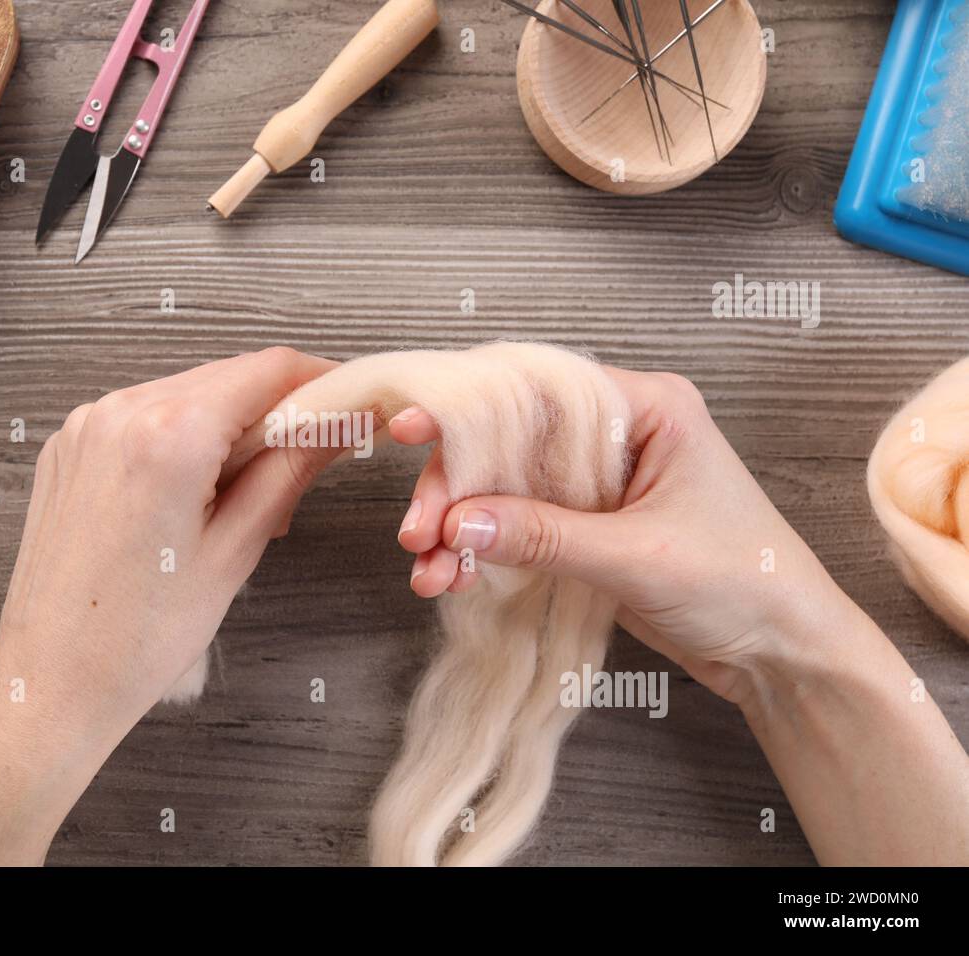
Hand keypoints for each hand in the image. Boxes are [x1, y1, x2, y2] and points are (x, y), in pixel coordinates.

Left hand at [0, 347, 339, 738]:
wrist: (53, 680)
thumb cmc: (141, 634)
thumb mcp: (237, 548)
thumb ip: (293, 468)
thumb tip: (346, 421)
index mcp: (169, 434)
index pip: (271, 370)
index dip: (324, 381)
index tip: (353, 404)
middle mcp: (121, 411)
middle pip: (229, 377)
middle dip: (278, 410)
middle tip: (309, 465)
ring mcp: (87, 425)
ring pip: (187, 394)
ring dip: (230, 427)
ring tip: (245, 499)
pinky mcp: (68, 445)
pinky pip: (144, 417)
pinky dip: (182, 439)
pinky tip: (195, 496)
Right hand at [389, 366, 860, 710]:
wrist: (781, 654)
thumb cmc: (744, 582)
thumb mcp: (637, 556)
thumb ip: (544, 536)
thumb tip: (458, 522)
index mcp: (647, 408)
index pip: (540, 392)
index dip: (471, 410)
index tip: (414, 430)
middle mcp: (619, 435)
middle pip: (510, 442)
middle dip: (457, 489)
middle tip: (417, 531)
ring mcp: (599, 483)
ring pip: (505, 488)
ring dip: (461, 528)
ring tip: (429, 572)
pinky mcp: (587, 527)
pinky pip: (517, 528)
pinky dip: (482, 553)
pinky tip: (453, 580)